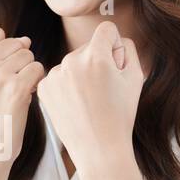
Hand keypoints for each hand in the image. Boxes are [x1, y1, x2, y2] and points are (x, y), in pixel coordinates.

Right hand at [0, 27, 45, 169]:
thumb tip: (27, 39)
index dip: (4, 51)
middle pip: (14, 43)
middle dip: (18, 61)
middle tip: (7, 87)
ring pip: (28, 55)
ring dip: (27, 72)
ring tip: (14, 92)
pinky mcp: (16, 88)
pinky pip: (38, 69)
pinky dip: (36, 82)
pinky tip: (25, 96)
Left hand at [36, 21, 144, 176]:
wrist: (99, 149)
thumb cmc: (121, 115)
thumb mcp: (135, 77)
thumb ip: (127, 48)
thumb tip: (113, 40)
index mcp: (96, 56)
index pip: (106, 30)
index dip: (115, 45)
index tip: (116, 65)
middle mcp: (72, 61)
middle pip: (88, 47)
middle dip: (98, 61)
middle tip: (105, 90)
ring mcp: (54, 75)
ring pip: (73, 63)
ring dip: (82, 74)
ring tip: (90, 100)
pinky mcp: (44, 88)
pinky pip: (59, 76)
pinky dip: (67, 86)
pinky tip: (76, 104)